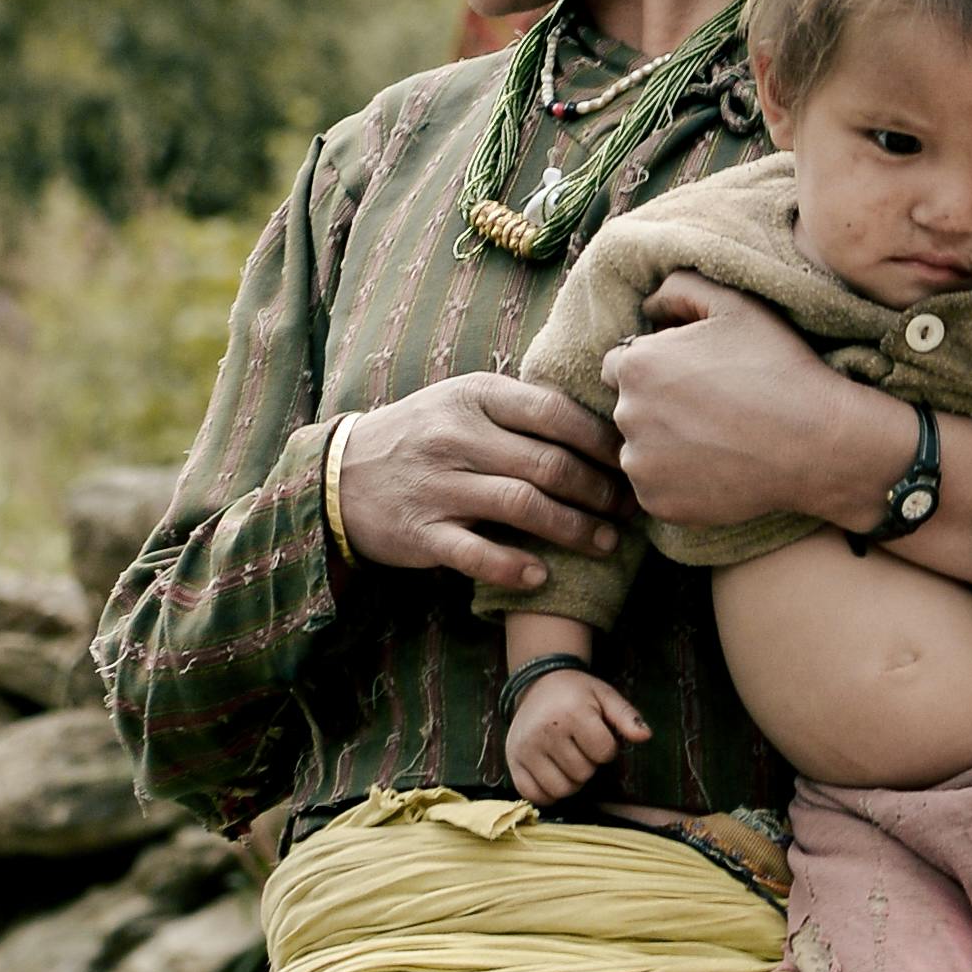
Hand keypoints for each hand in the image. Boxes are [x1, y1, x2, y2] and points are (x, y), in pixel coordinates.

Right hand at [329, 374, 621, 596]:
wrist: (341, 473)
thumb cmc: (421, 435)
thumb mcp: (463, 401)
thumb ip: (519, 408)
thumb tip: (599, 423)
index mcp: (475, 396)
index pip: (555, 413)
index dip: (601, 442)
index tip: (629, 462)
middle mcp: (456, 437)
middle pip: (548, 464)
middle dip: (599, 491)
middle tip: (629, 509)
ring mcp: (437, 486)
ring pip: (522, 507)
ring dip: (574, 530)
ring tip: (606, 544)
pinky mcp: (421, 532)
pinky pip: (477, 553)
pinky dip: (514, 567)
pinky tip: (543, 576)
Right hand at [505, 658, 651, 806]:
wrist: (539, 684)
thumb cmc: (578, 694)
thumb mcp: (606, 696)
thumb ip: (627, 717)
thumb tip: (645, 737)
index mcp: (572, 713)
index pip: (604, 753)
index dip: (607, 748)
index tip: (597, 735)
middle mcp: (545, 732)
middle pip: (583, 774)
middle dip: (588, 764)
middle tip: (580, 746)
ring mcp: (526, 748)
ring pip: (561, 789)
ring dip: (571, 781)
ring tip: (568, 760)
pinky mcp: (512, 761)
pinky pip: (534, 795)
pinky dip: (547, 793)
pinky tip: (552, 774)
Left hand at [600, 279, 907, 540]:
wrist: (816, 444)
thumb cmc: (777, 368)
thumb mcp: (735, 305)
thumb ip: (681, 287)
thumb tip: (649, 304)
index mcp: (637, 364)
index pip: (620, 364)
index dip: (656, 367)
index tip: (692, 376)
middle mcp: (627, 415)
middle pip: (629, 407)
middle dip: (658, 406)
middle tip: (710, 408)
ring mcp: (641, 465)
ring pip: (640, 450)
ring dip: (664, 445)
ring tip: (716, 439)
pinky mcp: (659, 503)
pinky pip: (655, 488)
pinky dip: (677, 481)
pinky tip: (717, 467)